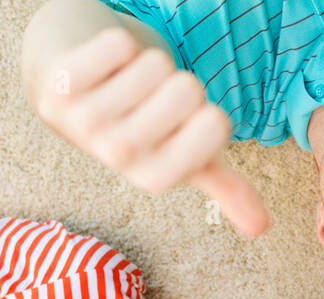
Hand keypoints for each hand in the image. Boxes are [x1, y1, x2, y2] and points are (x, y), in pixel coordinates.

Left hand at [34, 26, 268, 234]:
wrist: (70, 89)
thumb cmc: (138, 123)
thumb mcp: (183, 158)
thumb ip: (224, 189)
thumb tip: (262, 229)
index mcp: (155, 177)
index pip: (215, 125)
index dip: (210, 112)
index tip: (187, 123)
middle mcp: (118, 156)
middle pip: (188, 90)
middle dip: (179, 84)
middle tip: (153, 100)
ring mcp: (84, 121)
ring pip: (155, 63)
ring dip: (147, 64)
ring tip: (126, 83)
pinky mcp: (61, 82)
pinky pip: (119, 44)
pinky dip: (118, 44)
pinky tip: (102, 67)